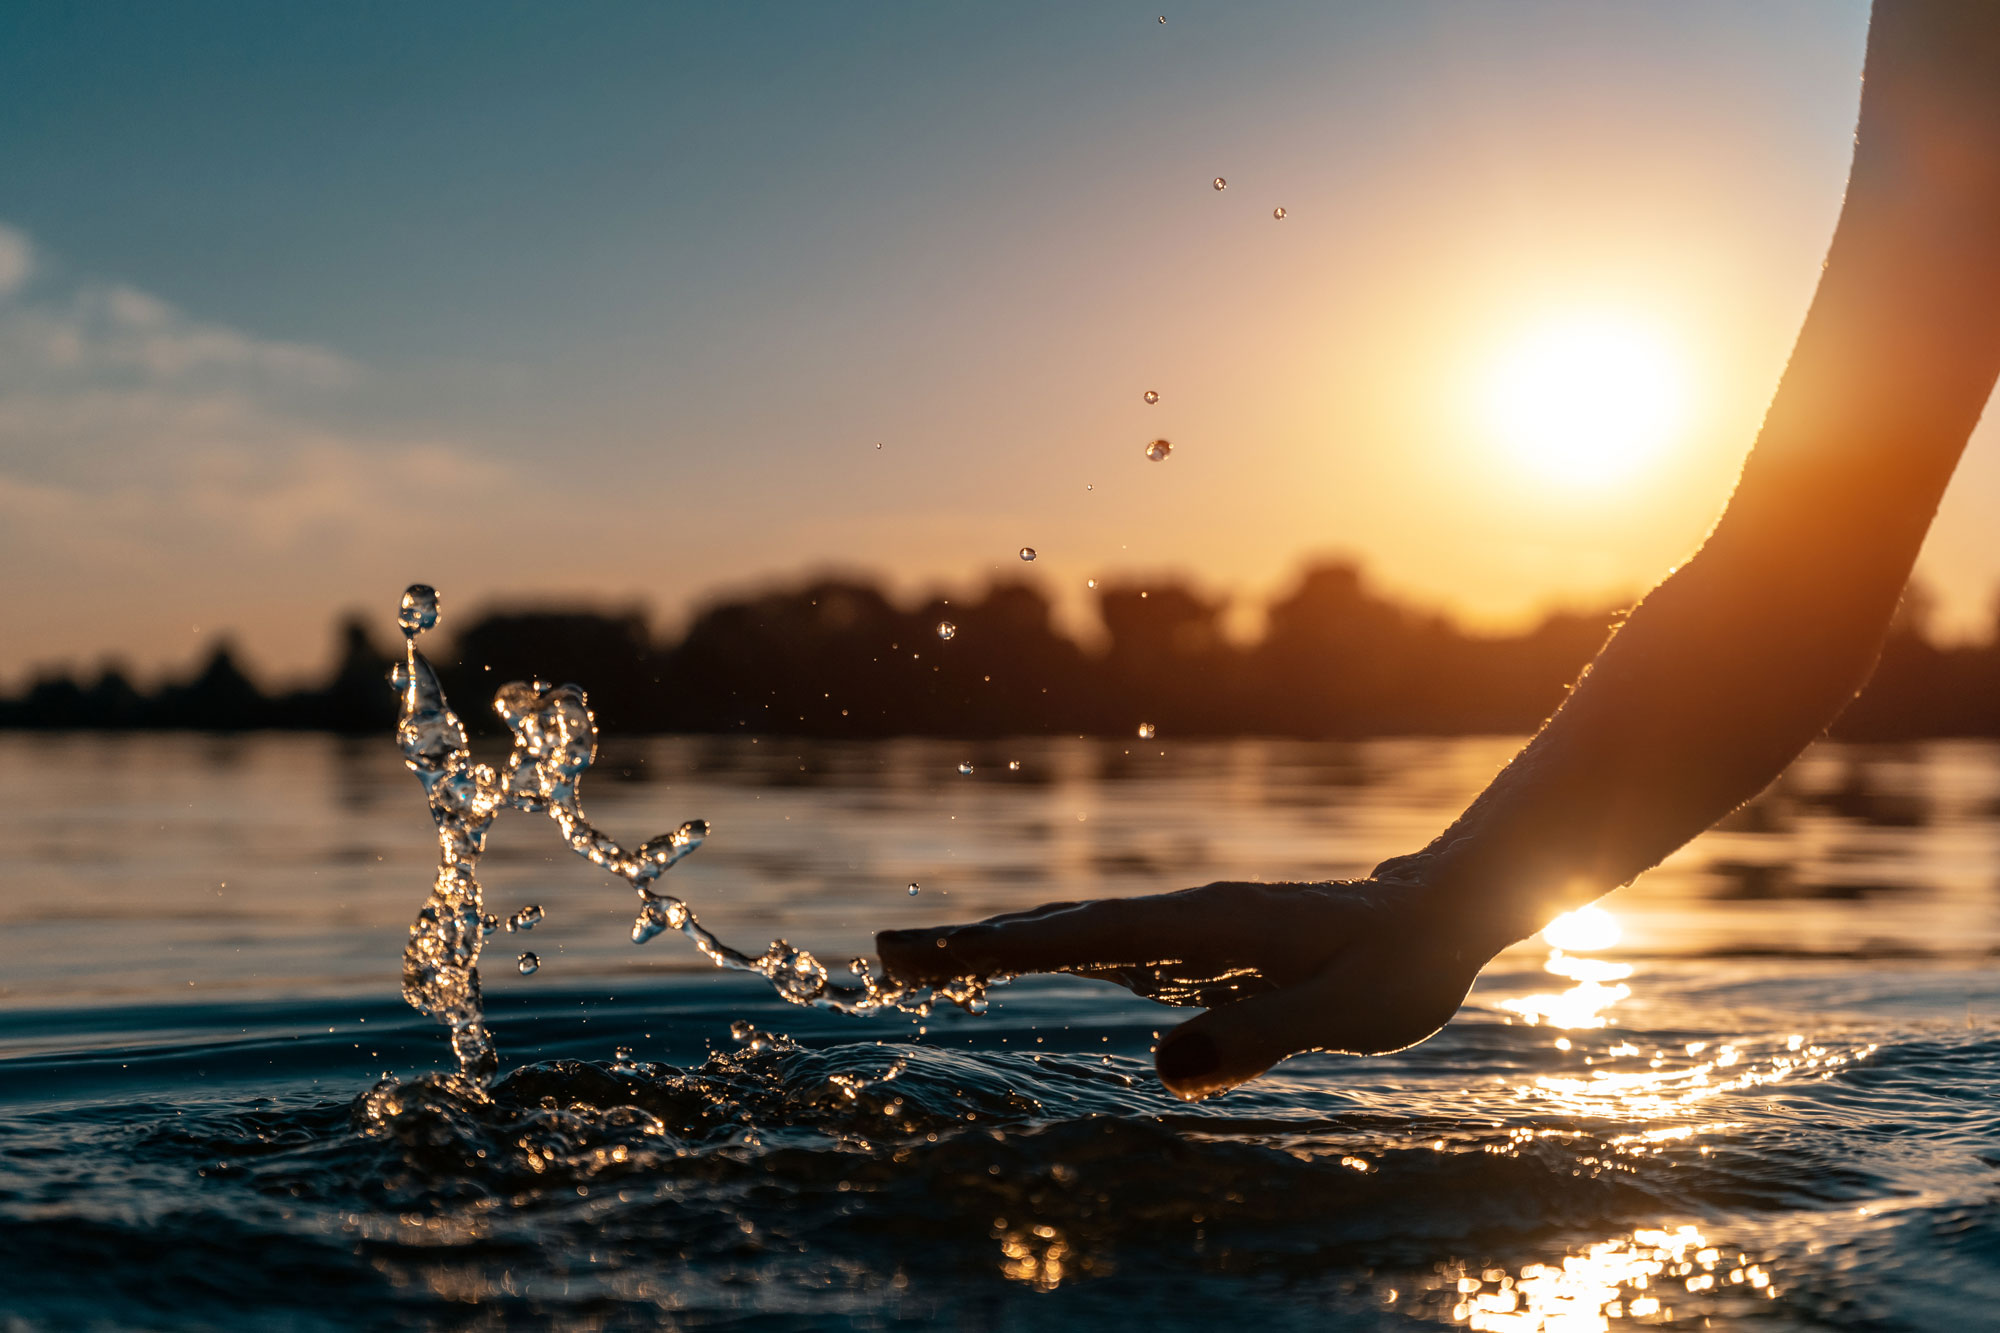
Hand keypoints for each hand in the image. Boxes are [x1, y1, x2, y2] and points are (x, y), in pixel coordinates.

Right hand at [876, 878, 1506, 1100]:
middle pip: (1060, 928)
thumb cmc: (1402, 967)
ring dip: (998, 944)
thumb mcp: (1347, 1013)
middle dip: (971, 942)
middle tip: (882, 955)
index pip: (1085, 937)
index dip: (1003, 949)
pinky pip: (1107, 948)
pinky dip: (1047, 952)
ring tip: (921, 960)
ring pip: (1076, 933)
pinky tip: (1020, 963)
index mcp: (1208, 924)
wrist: (1443, 914)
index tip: (927, 956)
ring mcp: (1189, 926)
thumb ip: (1260, 1033)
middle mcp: (1186, 914)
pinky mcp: (1200, 945)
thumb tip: (1160, 1067)